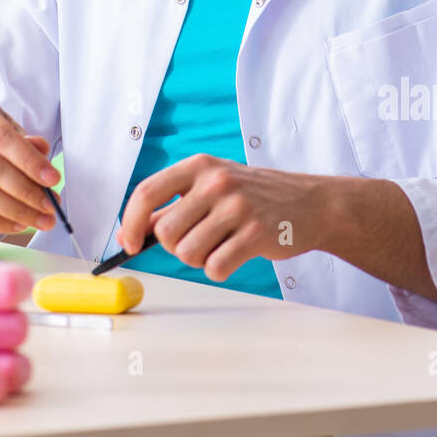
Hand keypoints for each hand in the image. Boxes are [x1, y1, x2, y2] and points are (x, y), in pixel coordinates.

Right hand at [0, 97, 59, 239]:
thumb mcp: (4, 125)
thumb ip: (25, 141)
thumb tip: (43, 154)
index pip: (3, 138)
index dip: (30, 162)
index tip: (53, 179)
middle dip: (27, 192)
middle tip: (50, 206)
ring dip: (15, 212)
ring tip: (39, 219)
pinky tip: (16, 224)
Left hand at [116, 154, 333, 281]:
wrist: (309, 202)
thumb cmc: (252, 197)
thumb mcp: (210, 187)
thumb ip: (171, 206)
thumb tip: (127, 234)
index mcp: (199, 166)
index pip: (147, 192)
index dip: (130, 223)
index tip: (129, 244)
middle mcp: (216, 181)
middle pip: (166, 233)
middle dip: (175, 247)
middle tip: (199, 240)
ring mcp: (237, 206)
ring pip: (188, 253)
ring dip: (200, 260)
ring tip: (222, 244)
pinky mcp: (256, 232)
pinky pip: (215, 267)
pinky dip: (219, 270)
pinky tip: (236, 254)